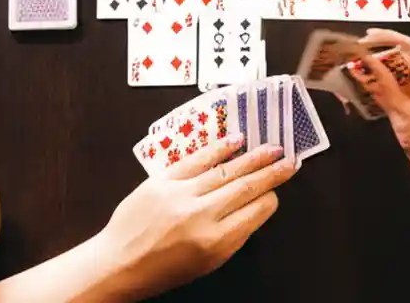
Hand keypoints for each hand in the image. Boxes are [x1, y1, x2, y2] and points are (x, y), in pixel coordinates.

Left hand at [95, 138, 294, 298]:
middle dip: (271, 173)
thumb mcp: (207, 263)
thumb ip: (233, 236)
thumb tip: (255, 207)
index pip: (255, 212)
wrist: (118, 262)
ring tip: (272, 149)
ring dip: (252, 158)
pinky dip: (218, 148)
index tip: (278, 190)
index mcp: (215, 242)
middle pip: (245, 187)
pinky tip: (237, 140)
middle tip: (290, 163)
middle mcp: (201, 216)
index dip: (270, 198)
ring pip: (225, 170)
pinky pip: (196, 159)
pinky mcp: (162, 180)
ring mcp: (180, 195)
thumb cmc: (164, 269)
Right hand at [348, 29, 409, 197]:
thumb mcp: (408, 122)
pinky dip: (397, 91)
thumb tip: (369, 66)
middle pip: (409, 61)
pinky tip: (379, 97)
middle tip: (356, 66)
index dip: (386, 39)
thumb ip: (388, 91)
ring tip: (362, 82)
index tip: (364, 39)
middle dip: (381, 61)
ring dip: (387, 77)